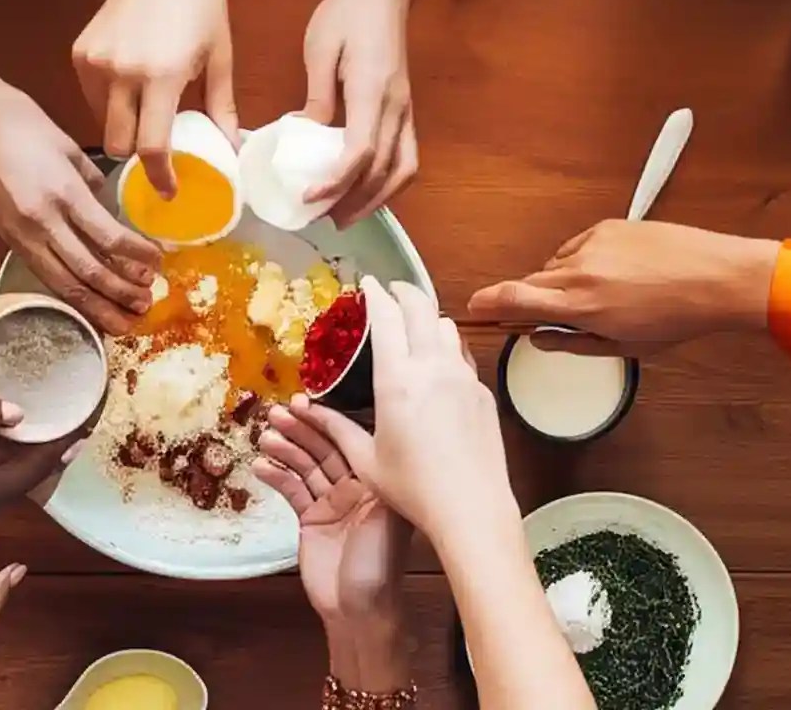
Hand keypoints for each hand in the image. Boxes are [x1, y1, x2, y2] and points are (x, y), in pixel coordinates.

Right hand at [0, 70, 160, 333]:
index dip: (137, 258)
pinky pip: (45, 277)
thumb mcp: (70, 150)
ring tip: (124, 321)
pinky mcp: (9, 241)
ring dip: (98, 306)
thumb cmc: (23, 124)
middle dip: (121, 292)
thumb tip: (109, 217)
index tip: (158, 265)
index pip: (109, 238)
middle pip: (89, 271)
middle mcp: (43, 222)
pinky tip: (89, 307)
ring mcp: (22, 236)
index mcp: (64, 193)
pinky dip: (70, 296)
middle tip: (147, 304)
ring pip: (65, 284)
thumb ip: (92, 188)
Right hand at [73, 0, 237, 196]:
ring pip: (101, 124)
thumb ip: (222, 109)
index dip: (160, 177)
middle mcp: (122, 73)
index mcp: (161, 76)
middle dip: (136, 156)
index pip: (152, 147)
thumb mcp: (219, 58)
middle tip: (155, 152)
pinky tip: (127, 87)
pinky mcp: (80, 54)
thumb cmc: (198, 8)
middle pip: (118, 145)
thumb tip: (230, 152)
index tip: (169, 191)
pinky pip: (91, 99)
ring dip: (122, 129)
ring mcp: (96, 63)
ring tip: (143, 113)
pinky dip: (109, 104)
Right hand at [253, 397, 411, 692]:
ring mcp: (331, 502)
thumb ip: (373, 478)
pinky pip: (292, 491)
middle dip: (300, 430)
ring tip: (265, 436)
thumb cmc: (381, 563)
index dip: (325, 421)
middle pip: (324, 449)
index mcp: (377, 480)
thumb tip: (366, 438)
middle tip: (276, 412)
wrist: (361, 609)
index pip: (349, 441)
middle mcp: (355, 486)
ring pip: (305, 467)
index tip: (303, 403)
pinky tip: (261, 466)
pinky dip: (277, 477)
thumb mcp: (386, 516)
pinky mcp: (311, 518)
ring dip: (285, 450)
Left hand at [302, 0, 417, 228]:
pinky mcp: (406, 109)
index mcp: (371, 91)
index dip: (336, 183)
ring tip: (347, 214)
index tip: (310, 198)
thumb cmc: (348, 13)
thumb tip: (307, 137)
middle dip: (355, 202)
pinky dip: (389, 182)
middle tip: (325, 219)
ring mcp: (406, 109)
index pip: (361, 152)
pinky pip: (407, 157)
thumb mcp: (320, 52)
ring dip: (377, 199)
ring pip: (404, 170)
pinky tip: (367, 191)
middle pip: (384, 171)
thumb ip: (317, 99)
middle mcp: (396, 106)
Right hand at [311, 278, 512, 536]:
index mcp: (397, 380)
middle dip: (404, 292)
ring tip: (415, 324)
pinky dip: (446, 347)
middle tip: (391, 291)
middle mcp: (432, 369)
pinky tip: (438, 364)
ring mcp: (462, 377)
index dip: (375, 293)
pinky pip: (462, 355)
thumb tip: (309, 411)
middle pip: (421, 308)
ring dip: (428, 317)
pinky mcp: (481, 393)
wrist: (472, 507)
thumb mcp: (366, 460)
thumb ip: (338, 428)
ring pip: (447, 327)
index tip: (368, 282)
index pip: (386, 317)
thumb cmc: (413, 488)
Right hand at [467, 220, 780, 356]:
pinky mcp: (609, 226)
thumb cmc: (679, 317)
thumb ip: (573, 343)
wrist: (720, 278)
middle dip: (532, 298)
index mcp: (582, 306)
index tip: (474, 305)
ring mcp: (594, 245)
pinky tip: (611, 273)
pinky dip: (582, 260)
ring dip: (562, 280)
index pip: (514, 299)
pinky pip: (577, 246)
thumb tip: (539, 338)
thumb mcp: (625, 346)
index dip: (487, 302)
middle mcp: (581, 272)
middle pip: (530, 282)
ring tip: (599, 293)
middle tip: (553, 312)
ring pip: (555, 265)